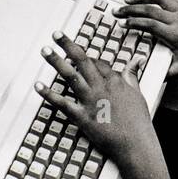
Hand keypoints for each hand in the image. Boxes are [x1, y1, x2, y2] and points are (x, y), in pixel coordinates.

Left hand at [36, 32, 156, 170]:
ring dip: (56, 61)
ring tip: (45, 50)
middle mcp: (101, 87)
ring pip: (71, 76)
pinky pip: (62, 103)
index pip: (98, 63)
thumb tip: (136, 60)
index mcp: (115, 81)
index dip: (87, 57)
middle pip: (82, 61)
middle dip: (68, 46)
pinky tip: (38, 85)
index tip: (78, 53)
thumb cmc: (139, 122)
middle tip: (56, 34)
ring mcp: (91, 101)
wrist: (136, 144)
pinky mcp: (82, 117)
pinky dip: (49, 94)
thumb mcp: (138, 94)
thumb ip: (132, 76)